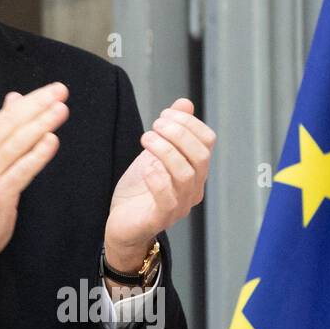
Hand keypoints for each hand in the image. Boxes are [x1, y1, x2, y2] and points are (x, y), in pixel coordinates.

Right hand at [0, 81, 69, 285]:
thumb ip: (4, 128)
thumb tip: (15, 98)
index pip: (8, 115)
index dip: (31, 99)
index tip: (54, 88)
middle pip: (12, 124)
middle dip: (38, 105)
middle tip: (60, 91)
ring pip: (17, 143)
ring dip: (40, 124)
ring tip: (60, 110)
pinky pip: (21, 170)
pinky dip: (36, 155)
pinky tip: (51, 141)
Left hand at [104, 97, 215, 270]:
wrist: (122, 226)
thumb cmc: (140, 190)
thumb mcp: (154, 154)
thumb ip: (171, 131)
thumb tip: (184, 103)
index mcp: (195, 171)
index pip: (207, 141)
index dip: (188, 122)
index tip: (165, 114)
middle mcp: (193, 189)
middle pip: (200, 156)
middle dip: (178, 133)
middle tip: (155, 124)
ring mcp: (179, 206)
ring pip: (185, 174)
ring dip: (165, 150)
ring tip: (145, 138)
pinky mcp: (160, 218)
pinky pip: (168, 198)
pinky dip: (157, 178)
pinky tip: (145, 166)